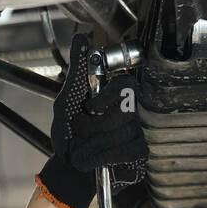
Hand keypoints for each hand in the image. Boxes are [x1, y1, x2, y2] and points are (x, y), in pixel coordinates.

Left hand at [36, 32, 147, 207]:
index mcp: (116, 96)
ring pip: (121, 133)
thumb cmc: (69, 133)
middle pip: (123, 111)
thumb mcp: (66, 100)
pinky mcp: (140, 155)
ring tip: (83, 146)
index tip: (90, 106)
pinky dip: (102, 156)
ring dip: (93, 143)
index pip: (126, 84)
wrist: (68, 167)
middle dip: (93, 125)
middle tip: (80, 131)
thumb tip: (81, 39)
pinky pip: (125, 151)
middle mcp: (131, 112)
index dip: (108, 95)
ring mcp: (138, 134)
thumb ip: (76, 71)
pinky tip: (94, 159)